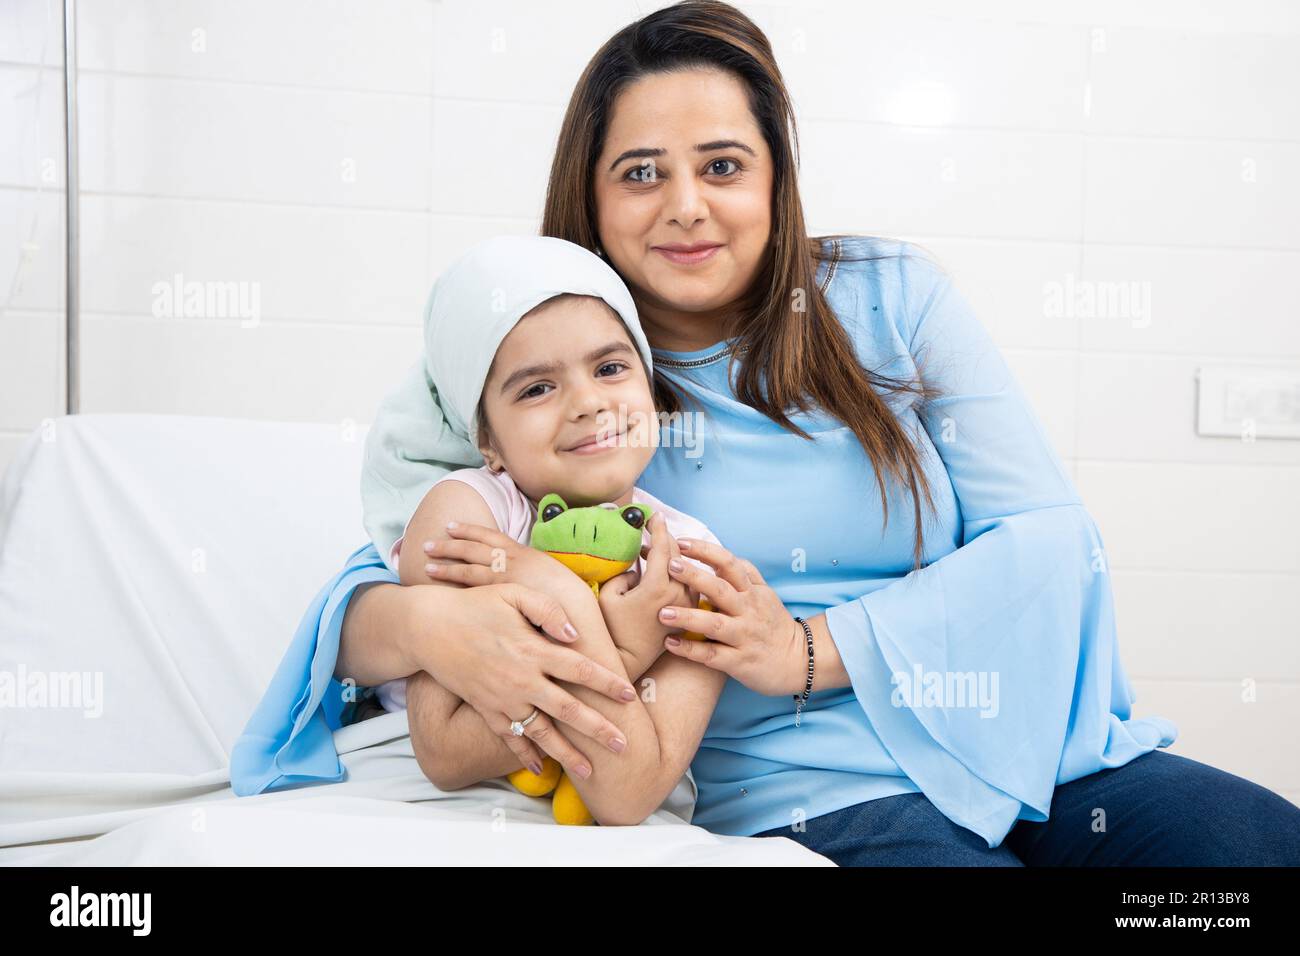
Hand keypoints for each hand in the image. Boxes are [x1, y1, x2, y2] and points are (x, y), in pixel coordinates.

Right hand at [404, 582, 635, 778]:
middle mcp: (521, 680)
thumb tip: (574, 635)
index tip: (629, 695)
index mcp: (533, 650)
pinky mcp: (486, 710)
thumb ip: (548, 610)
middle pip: (568, 710)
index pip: (579, 670)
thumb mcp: (513, 593)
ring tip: (590, 771)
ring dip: (568, 753)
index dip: (606, 683)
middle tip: (623, 746)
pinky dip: (526, 755)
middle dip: (598, 729)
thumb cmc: (475, 605)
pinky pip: (510, 738)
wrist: (429, 628)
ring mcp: (503, 700)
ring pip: (542, 733)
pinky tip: (542, 769)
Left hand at [421, 520, 576, 594]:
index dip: (470, 531)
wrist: (578, 610)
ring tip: (425, 565)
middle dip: (450, 545)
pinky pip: (472, 589)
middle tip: (428, 544)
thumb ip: (533, 570)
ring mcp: (505, 579)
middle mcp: (511, 562)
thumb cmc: (570, 597)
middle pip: (473, 549)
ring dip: (446, 565)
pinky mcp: (500, 597)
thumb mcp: (552, 573)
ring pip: (468, 568)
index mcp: (524, 553)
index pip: (491, 537)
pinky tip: (437, 587)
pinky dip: (454, 585)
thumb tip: (524, 572)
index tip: (451, 526)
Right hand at [598, 512, 695, 660]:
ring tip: (655, 551)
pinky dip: (680, 571)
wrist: (630, 661)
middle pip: (678, 555)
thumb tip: (637, 566)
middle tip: (654, 528)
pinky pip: (690, 583)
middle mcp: (678, 594)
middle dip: (666, 538)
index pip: (662, 548)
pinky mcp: (689, 611)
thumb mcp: (608, 596)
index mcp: (658, 587)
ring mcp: (687, 604)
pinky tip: (667, 569)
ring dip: (674, 555)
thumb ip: (623, 573)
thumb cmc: (614, 630)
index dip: (657, 528)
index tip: (654, 515)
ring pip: (687, 568)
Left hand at [656, 537, 806, 696]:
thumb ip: (746, 574)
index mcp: (752, 592)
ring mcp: (744, 636)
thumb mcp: (766, 595)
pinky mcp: (739, 662)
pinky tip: (670, 643)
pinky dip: (690, 649)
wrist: (798, 661)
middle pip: (720, 589)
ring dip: (687, 617)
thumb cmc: (774, 625)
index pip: (730, 564)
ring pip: (714, 624)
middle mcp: (748, 611)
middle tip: (669, 565)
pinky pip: (712, 655)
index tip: (681, 543)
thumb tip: (721, 557)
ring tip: (662, 613)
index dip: (706, 551)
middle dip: (694, 576)